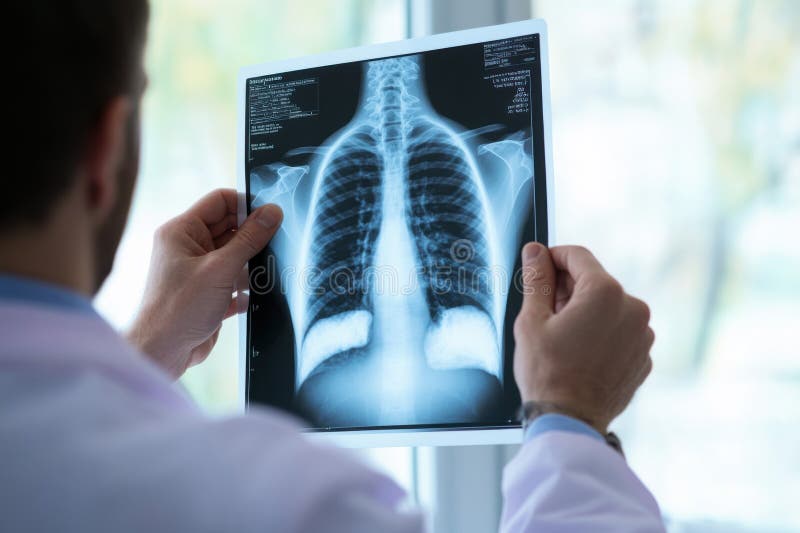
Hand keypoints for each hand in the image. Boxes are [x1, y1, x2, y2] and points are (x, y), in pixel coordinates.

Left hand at [126, 189, 281, 378]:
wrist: (162, 352)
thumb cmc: (178, 309)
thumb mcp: (220, 269)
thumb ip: (249, 239)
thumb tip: (272, 213)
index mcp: (181, 231)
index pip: (219, 202)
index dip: (246, 204)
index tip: (270, 214)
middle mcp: (187, 247)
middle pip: (230, 228)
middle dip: (252, 237)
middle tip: (275, 244)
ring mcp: (197, 270)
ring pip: (234, 256)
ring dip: (251, 265)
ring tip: (265, 274)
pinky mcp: (207, 292)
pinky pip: (233, 280)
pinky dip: (245, 287)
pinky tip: (252, 296)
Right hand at [513, 244, 653, 433]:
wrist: (569, 422)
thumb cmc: (548, 374)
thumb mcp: (532, 320)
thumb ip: (536, 279)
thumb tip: (535, 252)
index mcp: (606, 293)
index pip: (578, 256)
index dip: (553, 258)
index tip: (538, 268)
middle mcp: (633, 309)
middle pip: (594, 282)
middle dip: (567, 289)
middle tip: (543, 312)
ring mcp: (642, 335)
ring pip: (608, 307)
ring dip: (585, 312)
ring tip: (561, 338)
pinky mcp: (643, 356)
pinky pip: (620, 332)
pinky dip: (601, 334)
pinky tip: (579, 353)